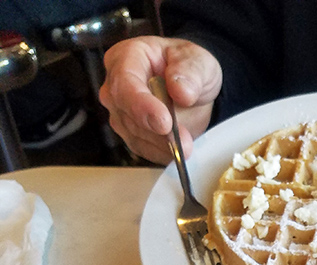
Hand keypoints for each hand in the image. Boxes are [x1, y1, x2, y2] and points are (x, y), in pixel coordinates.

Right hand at [99, 36, 222, 163]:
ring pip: (135, 136)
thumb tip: (181, 91)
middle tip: (184, 143)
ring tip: (187, 146)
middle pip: (127, 114)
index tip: (164, 121)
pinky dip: (162, 153)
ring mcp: (121, 112)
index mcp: (126, 57)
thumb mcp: (198, 61)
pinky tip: (178, 150)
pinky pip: (143, 149)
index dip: (142, 105)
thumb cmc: (188, 68)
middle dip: (157, 132)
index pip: (125, 83)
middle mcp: (116, 86)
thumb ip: (191, 72)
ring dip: (162, 146)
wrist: (192, 90)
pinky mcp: (130, 134)